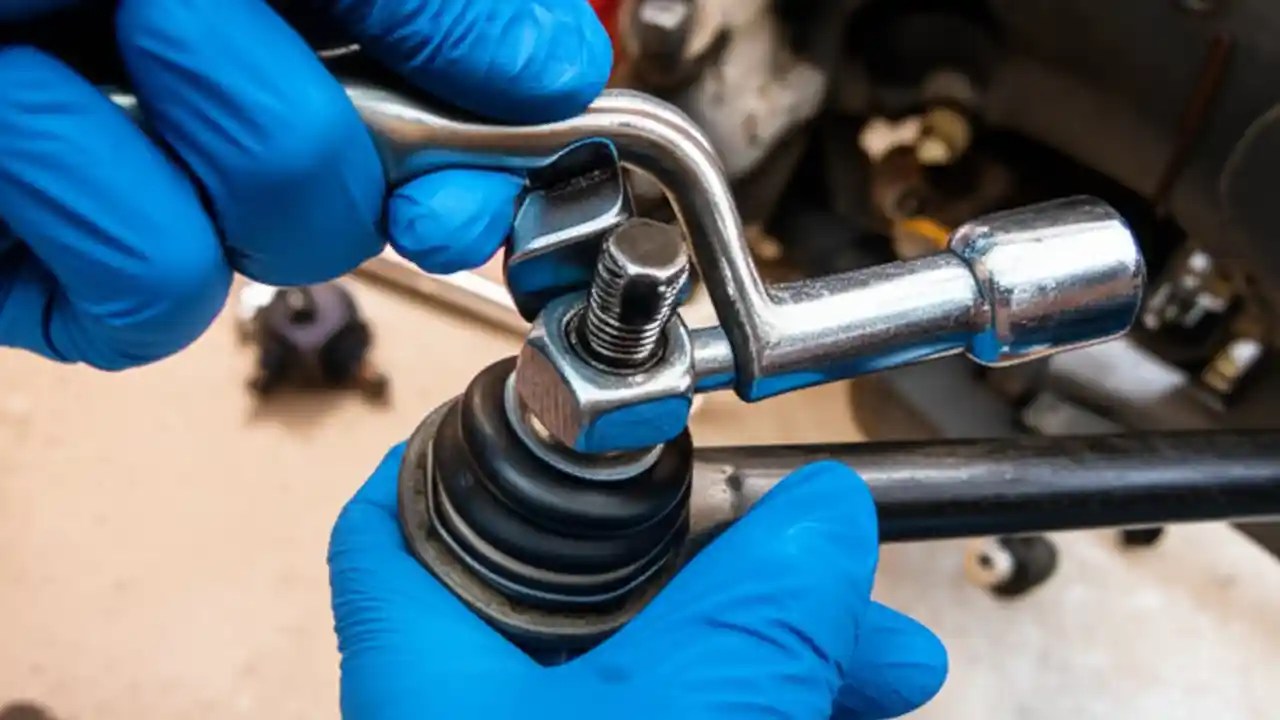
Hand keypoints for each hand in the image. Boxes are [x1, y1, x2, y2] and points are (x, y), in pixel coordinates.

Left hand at [0, 0, 609, 368]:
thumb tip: (557, 61)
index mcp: (286, 21)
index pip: (455, 104)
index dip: (500, 144)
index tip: (514, 157)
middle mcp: (222, 103)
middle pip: (375, 193)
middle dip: (315, 111)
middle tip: (199, 29)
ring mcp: (137, 193)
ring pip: (279, 247)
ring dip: (203, 123)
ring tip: (111, 35)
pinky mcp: (46, 279)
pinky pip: (149, 302)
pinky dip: (95, 201)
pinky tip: (23, 122)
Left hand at [330, 448, 947, 718]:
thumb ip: (749, 623)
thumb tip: (823, 518)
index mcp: (430, 680)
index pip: (395, 517)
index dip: (462, 435)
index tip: (543, 393)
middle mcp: (469, 716)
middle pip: (575, 587)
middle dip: (722, 561)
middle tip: (814, 551)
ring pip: (652, 669)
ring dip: (771, 647)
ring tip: (880, 650)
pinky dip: (766, 707)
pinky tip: (844, 700)